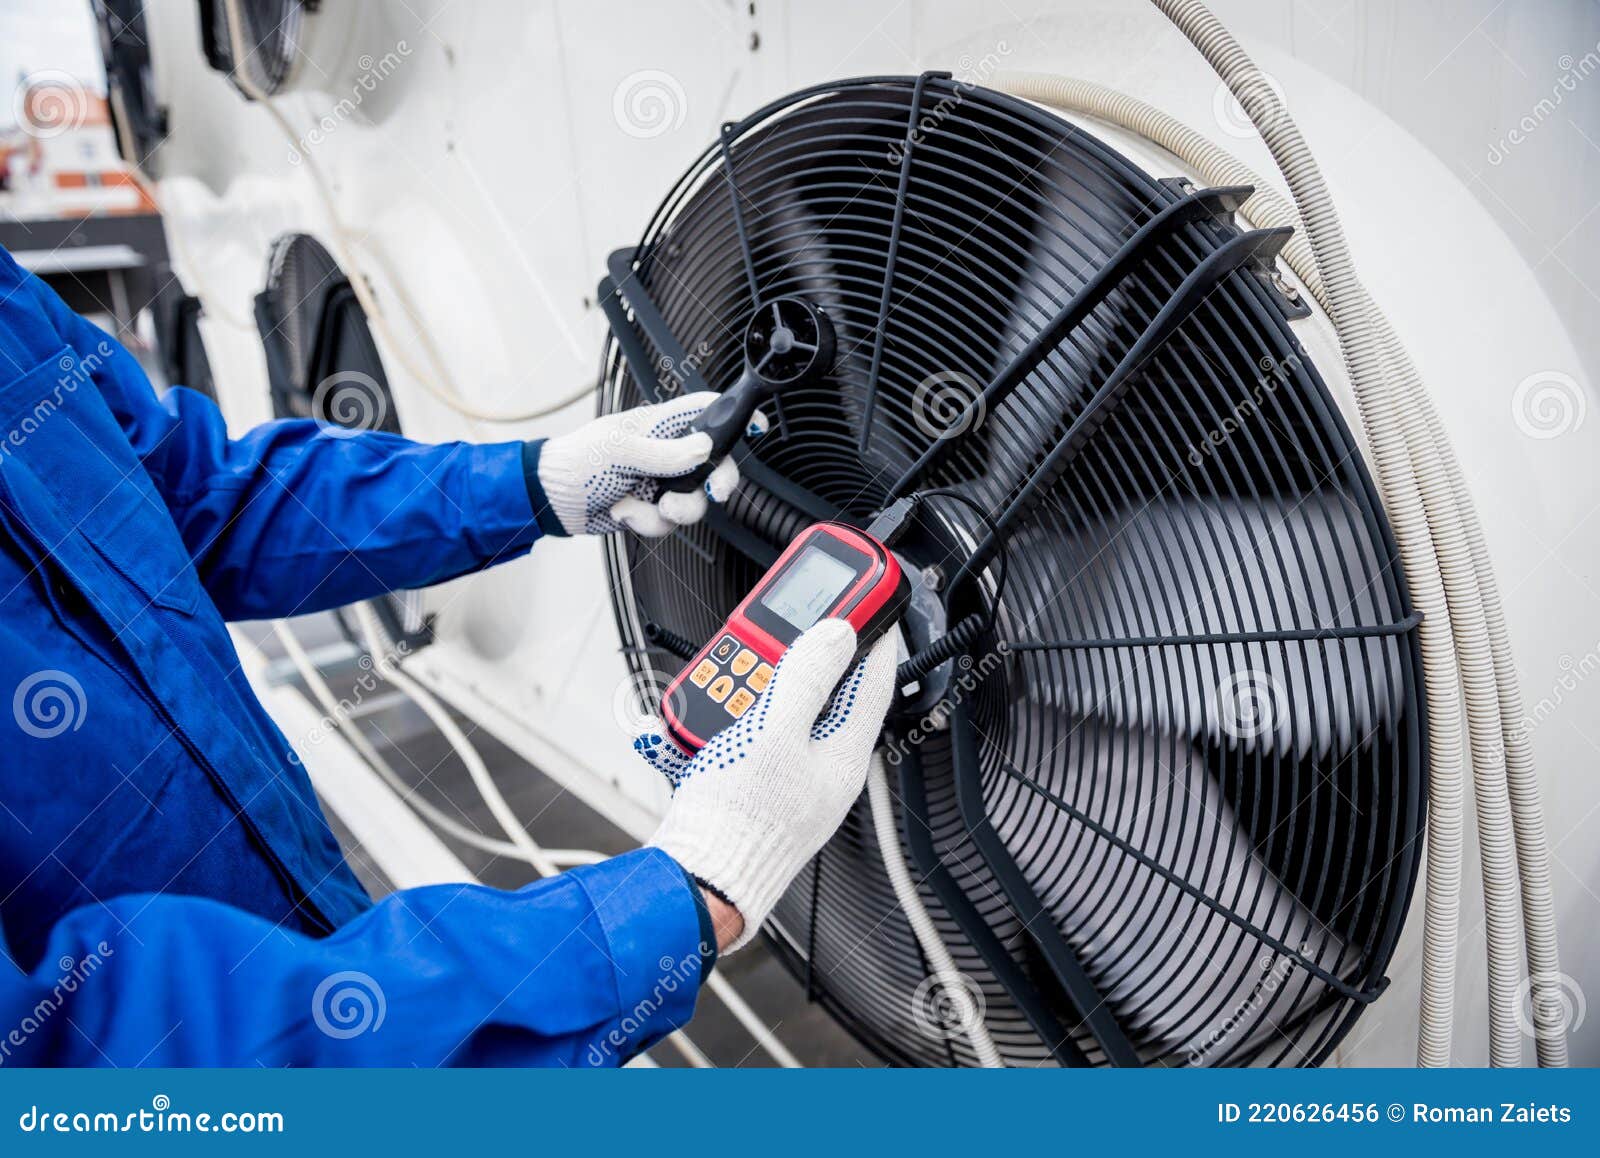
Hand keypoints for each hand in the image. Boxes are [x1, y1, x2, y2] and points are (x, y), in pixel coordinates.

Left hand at [532, 392, 766, 535]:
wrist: (551, 500)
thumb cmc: (576, 461)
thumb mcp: (619, 450)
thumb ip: (663, 452)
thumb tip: (704, 449)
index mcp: (661, 425)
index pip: (708, 411)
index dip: (737, 414)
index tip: (758, 425)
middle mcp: (668, 453)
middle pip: (716, 465)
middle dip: (718, 483)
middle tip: (714, 493)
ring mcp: (662, 483)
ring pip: (695, 502)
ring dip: (672, 511)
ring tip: (645, 505)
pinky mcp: (652, 510)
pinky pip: (668, 525)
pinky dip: (647, 523)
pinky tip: (625, 511)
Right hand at [638, 619, 899, 950]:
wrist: (692, 886)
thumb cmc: (738, 823)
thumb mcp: (774, 732)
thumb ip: (808, 677)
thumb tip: (839, 636)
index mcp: (844, 755)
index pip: (873, 681)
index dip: (874, 634)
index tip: (868, 598)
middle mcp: (823, 768)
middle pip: (818, 691)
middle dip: (789, 660)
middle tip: (771, 633)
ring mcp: (788, 780)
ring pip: (775, 712)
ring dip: (745, 691)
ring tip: (720, 686)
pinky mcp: (753, 790)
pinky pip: (744, 738)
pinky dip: (722, 722)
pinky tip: (696, 723)